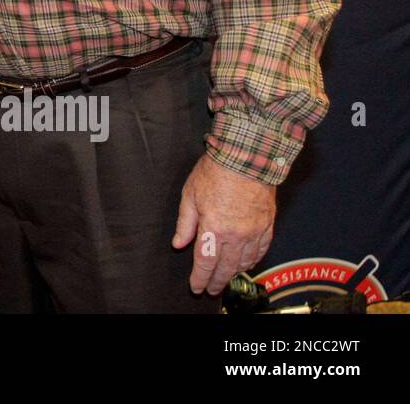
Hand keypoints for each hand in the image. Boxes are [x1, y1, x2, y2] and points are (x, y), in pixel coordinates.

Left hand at [172, 153, 275, 296]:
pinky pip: (261, 250)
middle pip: (225, 267)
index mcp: (213, 228)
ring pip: (245, 262)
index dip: (199, 278)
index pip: (204, 262)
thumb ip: (185, 223)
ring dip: (234, 272)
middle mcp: (235, 235)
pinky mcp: (267, 224)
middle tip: (210, 289)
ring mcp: (254, 231)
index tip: (196, 287)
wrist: (247, 156)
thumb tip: (179, 243)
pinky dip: (253, 260)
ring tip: (226, 277)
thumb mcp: (190, 195)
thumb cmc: (216, 171)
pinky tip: (247, 263)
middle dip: (216, 281)